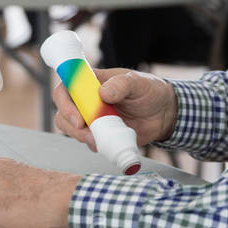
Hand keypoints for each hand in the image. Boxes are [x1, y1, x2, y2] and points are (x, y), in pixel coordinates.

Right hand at [52, 68, 177, 149]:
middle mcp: (87, 101)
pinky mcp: (100, 134)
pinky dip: (95, 145)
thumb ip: (122, 85)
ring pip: (72, 130)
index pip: (66, 87)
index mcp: (91, 83)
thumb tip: (104, 92)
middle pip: (63, 112)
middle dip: (70, 125)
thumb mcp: (138, 82)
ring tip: (100, 138)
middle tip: (87, 131)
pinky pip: (89, 143)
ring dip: (81, 137)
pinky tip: (109, 143)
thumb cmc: (149, 91)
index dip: (64, 102)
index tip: (78, 117)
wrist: (164, 113)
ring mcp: (92, 119)